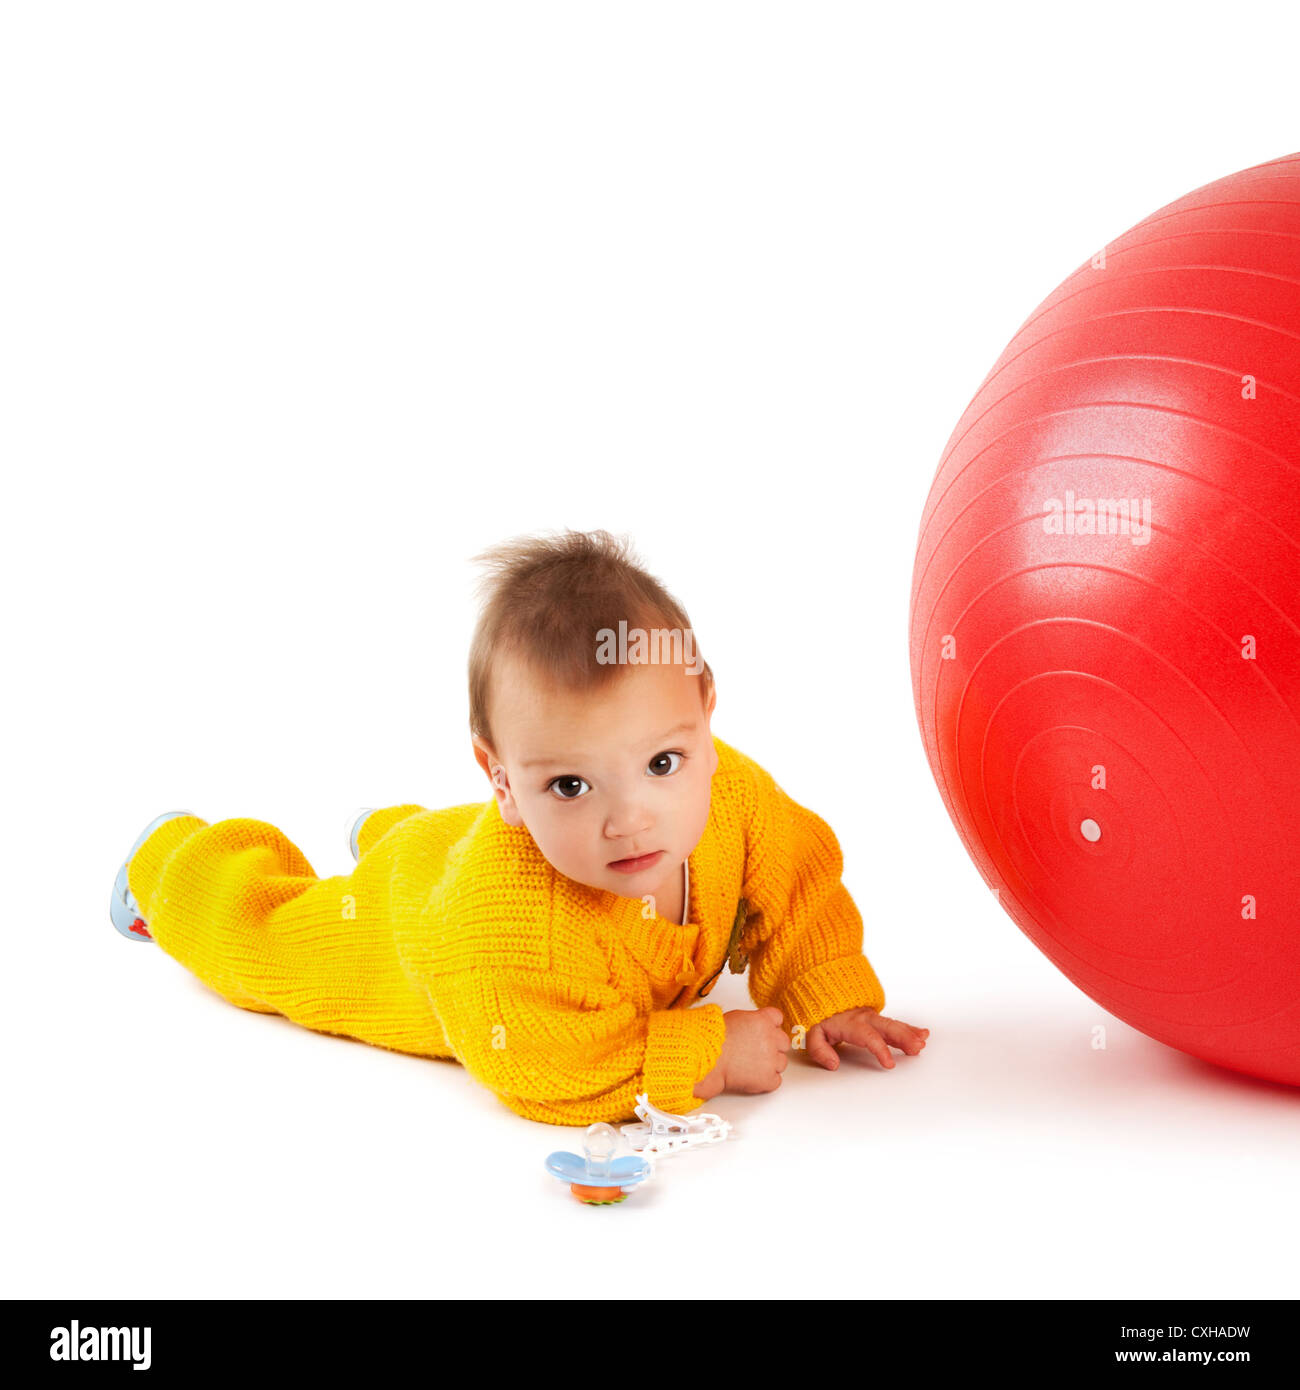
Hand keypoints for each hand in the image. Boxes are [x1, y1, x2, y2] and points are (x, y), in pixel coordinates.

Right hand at [693, 1006, 789, 1098]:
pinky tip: (752, 1077)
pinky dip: (766, 1081)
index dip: (770, 1026)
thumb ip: (752, 1021)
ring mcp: (772, 1060)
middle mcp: (772, 1038)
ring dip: (770, 1065)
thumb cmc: (713, 1040)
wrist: (708, 1060)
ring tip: (750, 1066)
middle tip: (756, 1052)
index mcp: (763, 1020)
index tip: (764, 1032)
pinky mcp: (769, 1079)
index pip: (778, 1018)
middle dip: (773, 1047)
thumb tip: (755, 1026)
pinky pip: (776, 1081)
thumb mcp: (735, 1019)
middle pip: (783, 1042)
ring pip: (781, 1062)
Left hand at [805, 1006, 928, 1070]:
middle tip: (916, 1048)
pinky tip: (921, 1034)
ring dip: (909, 1033)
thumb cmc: (820, 1018)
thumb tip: (833, 1064)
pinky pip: (894, 1024)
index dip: (880, 1049)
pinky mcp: (877, 1019)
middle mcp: (864, 1018)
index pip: (868, 1036)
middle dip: (903, 1037)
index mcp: (850, 1023)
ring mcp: (872, 1017)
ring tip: (922, 1043)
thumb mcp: (812, 1033)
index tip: (890, 1063)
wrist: (822, 996)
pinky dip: (909, 1029)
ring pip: (893, 1025)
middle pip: (887, 1027)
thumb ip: (819, 1049)